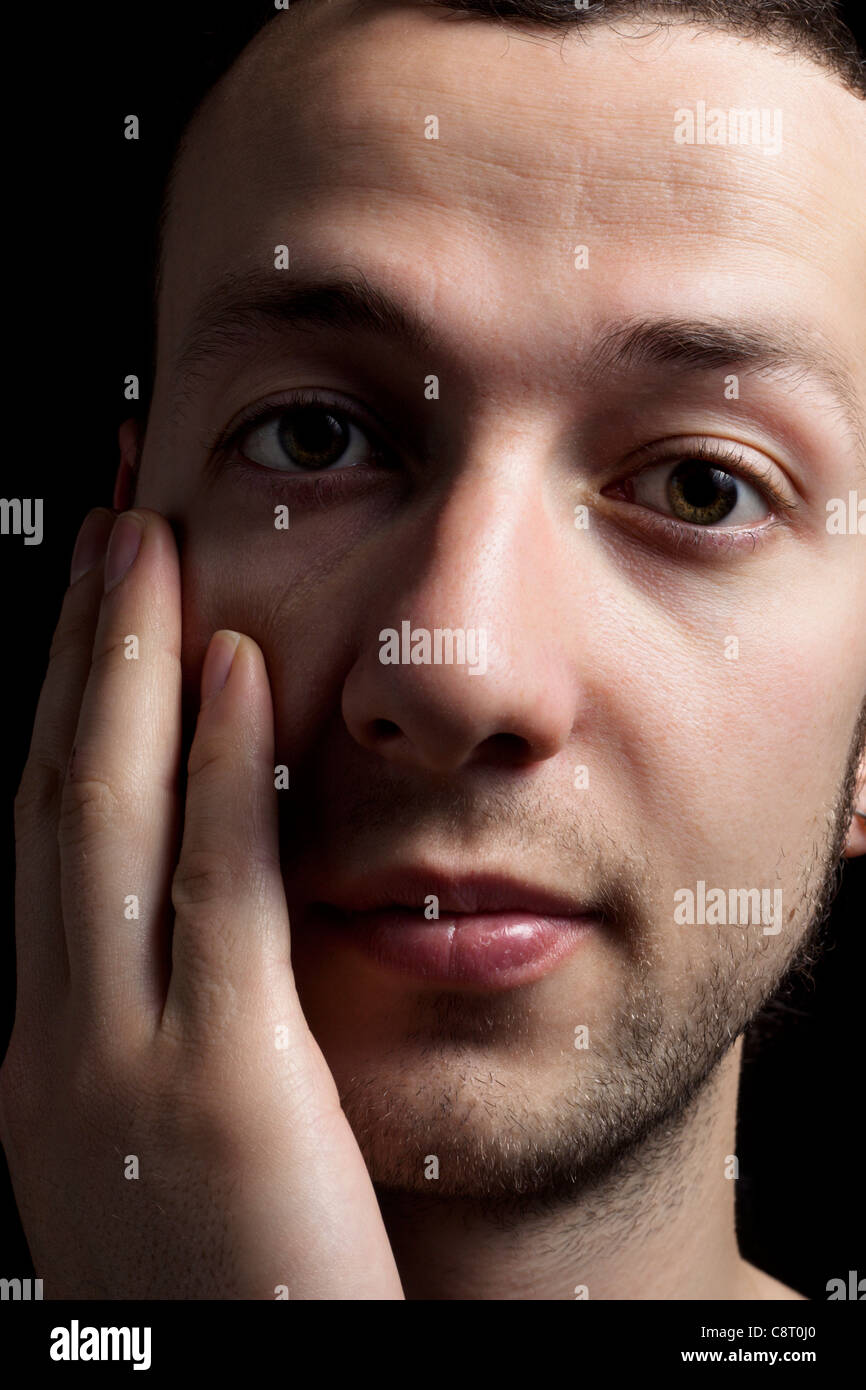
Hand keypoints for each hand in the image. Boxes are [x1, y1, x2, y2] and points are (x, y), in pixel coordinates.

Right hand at [0, 507, 403, 1298]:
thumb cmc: (240, 1290)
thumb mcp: (175, 1148)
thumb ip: (178, 1026)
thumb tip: (212, 907)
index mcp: (54, 1055)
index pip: (50, 840)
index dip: (68, 704)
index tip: (97, 600)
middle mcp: (58, 1045)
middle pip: (53, 799)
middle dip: (74, 649)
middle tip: (103, 518)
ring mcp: (120, 1067)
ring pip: (100, 823)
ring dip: (120, 667)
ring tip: (141, 539)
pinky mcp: (218, 1094)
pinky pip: (215, 896)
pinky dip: (212, 770)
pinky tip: (231, 667)